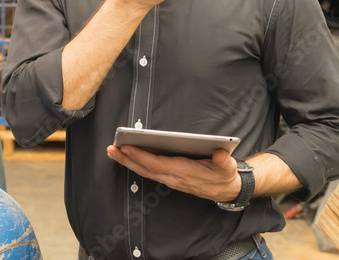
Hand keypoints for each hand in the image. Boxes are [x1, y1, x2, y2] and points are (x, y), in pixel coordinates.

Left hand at [106, 146, 240, 201]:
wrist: (227, 190)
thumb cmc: (225, 175)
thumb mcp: (227, 167)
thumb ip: (223, 161)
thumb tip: (220, 155)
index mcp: (184, 172)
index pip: (157, 164)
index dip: (140, 156)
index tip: (125, 147)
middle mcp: (174, 177)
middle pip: (145, 169)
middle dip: (127, 159)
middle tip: (110, 149)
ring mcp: (171, 180)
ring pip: (146, 171)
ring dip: (128, 162)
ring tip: (114, 151)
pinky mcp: (171, 179)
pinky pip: (150, 172)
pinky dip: (138, 164)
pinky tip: (129, 157)